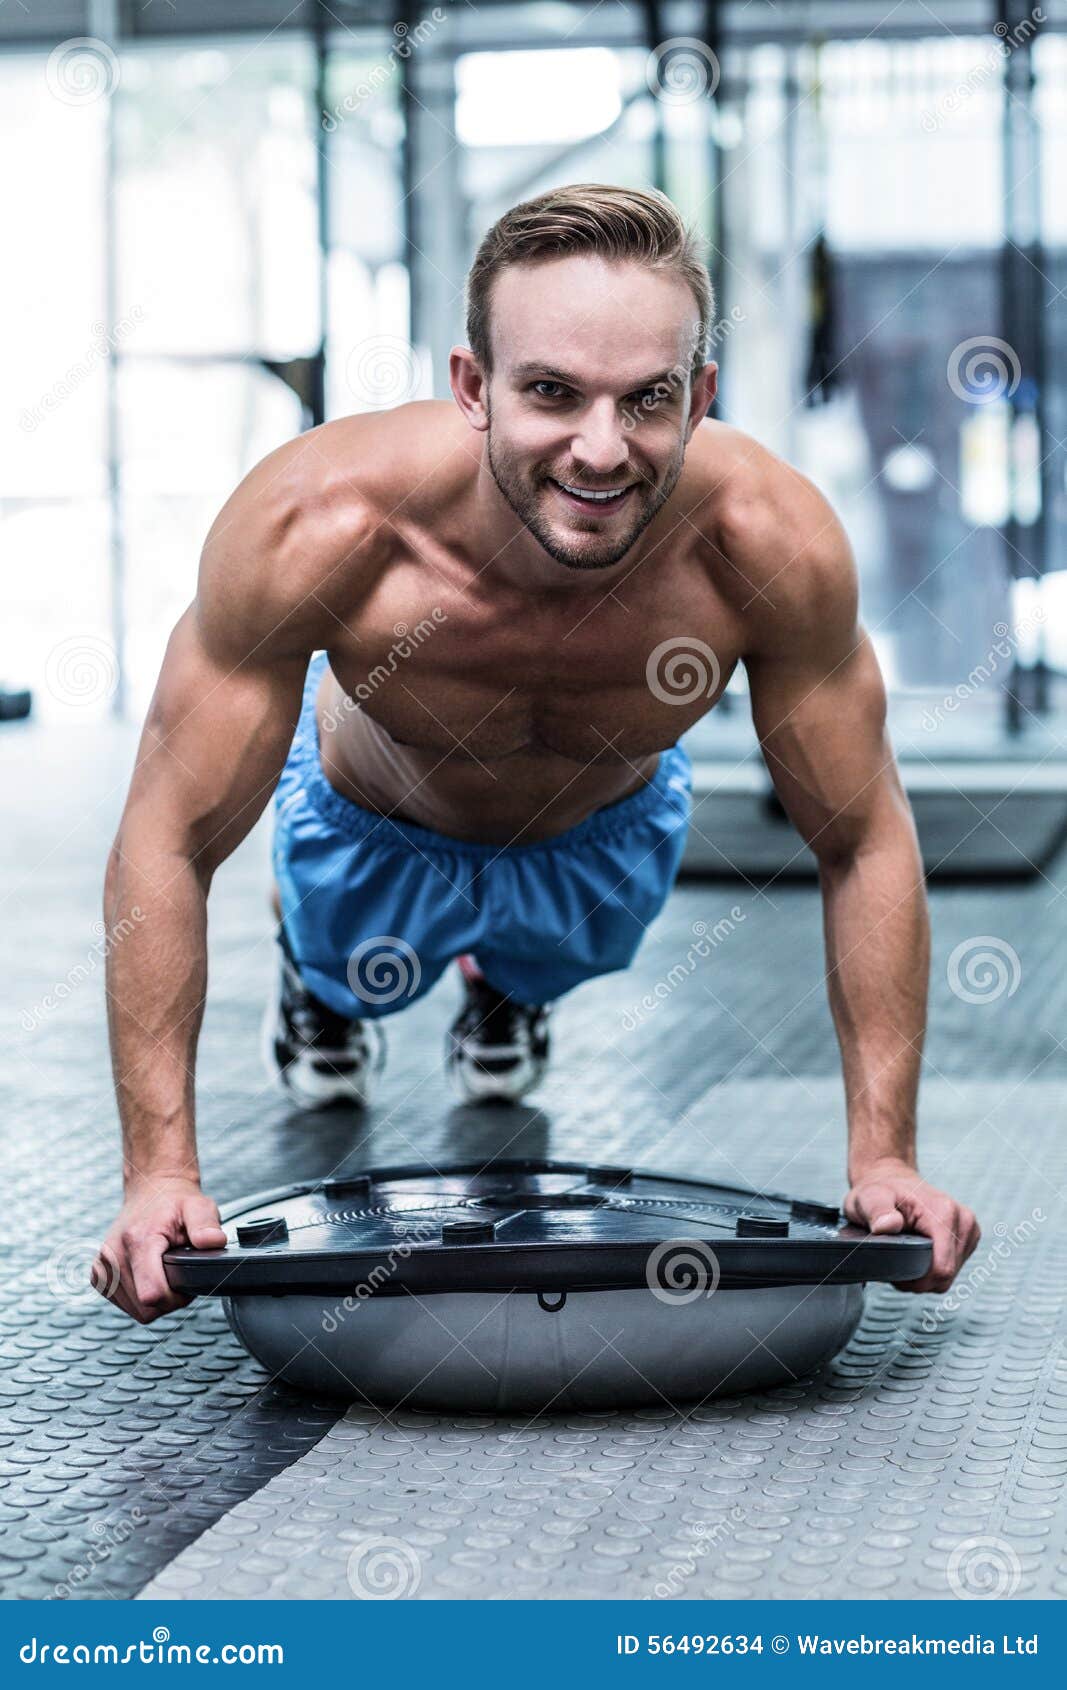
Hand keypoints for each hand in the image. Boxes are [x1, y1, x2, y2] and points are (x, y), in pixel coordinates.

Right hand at [94, 1178, 226, 1323]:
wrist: (150, 1190)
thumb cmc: (174, 1201)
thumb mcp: (198, 1207)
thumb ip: (206, 1226)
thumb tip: (214, 1242)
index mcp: (137, 1240)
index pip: (151, 1295)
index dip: (176, 1296)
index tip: (184, 1278)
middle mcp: (113, 1255)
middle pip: (146, 1308)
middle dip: (168, 1299)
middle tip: (178, 1272)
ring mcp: (103, 1266)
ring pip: (135, 1311)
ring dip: (154, 1299)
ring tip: (164, 1270)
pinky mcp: (99, 1274)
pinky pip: (124, 1304)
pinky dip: (139, 1297)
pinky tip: (148, 1274)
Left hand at [844, 1157, 979, 1292]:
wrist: (893, 1179)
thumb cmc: (880, 1190)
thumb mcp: (869, 1198)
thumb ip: (877, 1211)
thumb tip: (888, 1225)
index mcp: (945, 1213)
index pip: (942, 1269)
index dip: (916, 1279)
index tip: (896, 1269)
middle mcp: (963, 1220)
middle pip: (946, 1275)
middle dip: (920, 1278)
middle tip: (896, 1262)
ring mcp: (968, 1229)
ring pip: (949, 1275)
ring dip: (926, 1274)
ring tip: (905, 1255)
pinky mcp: (968, 1236)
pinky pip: (952, 1267)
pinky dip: (933, 1268)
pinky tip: (918, 1253)